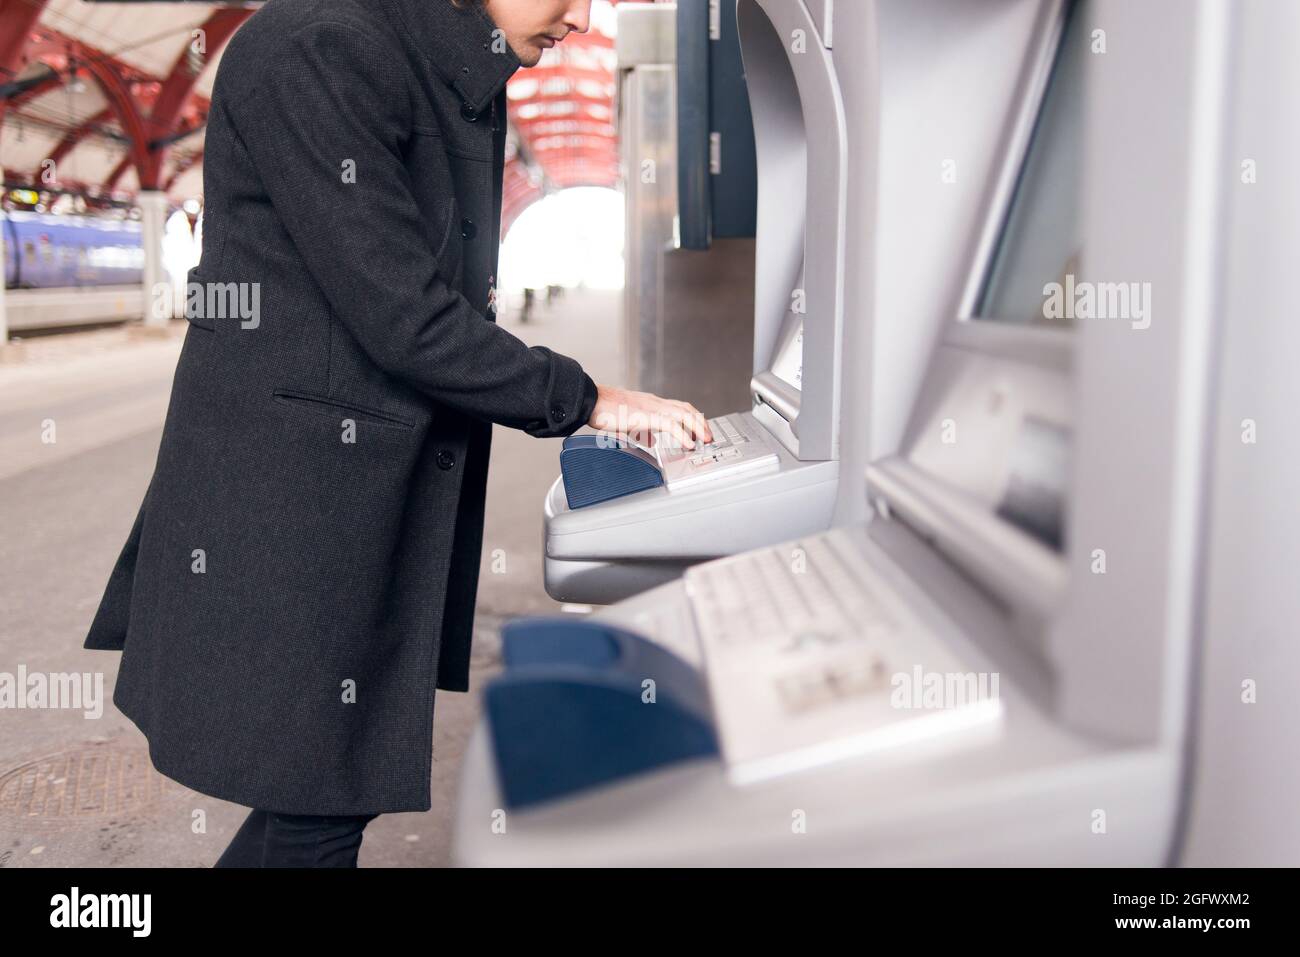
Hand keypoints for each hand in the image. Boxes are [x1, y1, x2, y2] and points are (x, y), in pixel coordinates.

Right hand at [588, 385, 712, 450]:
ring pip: (684, 414)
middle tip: (708, 437)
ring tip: (705, 440)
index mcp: (651, 404)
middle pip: (687, 409)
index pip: (680, 408)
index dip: (693, 418)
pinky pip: (671, 425)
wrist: (593, 400)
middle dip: (701, 423)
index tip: (699, 430)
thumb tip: (651, 440)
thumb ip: (642, 430)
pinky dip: (683, 434)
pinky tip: (688, 444)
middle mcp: (655, 403)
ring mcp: (652, 408)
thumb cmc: (605, 410)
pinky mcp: (647, 416)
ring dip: (698, 427)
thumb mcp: (628, 421)